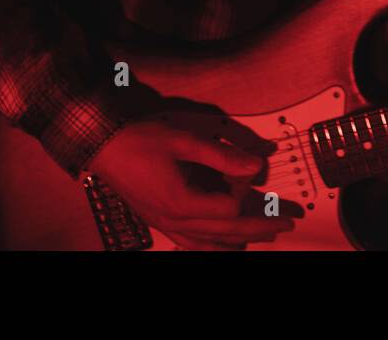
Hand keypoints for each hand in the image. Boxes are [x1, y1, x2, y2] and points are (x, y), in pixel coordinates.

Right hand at [88, 116, 296, 249]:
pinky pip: (190, 244)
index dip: (245, 187)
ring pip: (210, 243)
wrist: (101, 147)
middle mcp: (175, 220)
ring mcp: (166, 224)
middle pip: (226, 231)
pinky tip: (222, 246)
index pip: (230, 206)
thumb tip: (256, 164)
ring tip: (264, 237)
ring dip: (240, 240)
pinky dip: (211, 247)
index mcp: (182, 202)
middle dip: (260, 227)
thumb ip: (222, 155)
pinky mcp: (160, 221)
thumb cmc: (139, 141)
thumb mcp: (184, 141)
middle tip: (286, 223)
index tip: (247, 167)